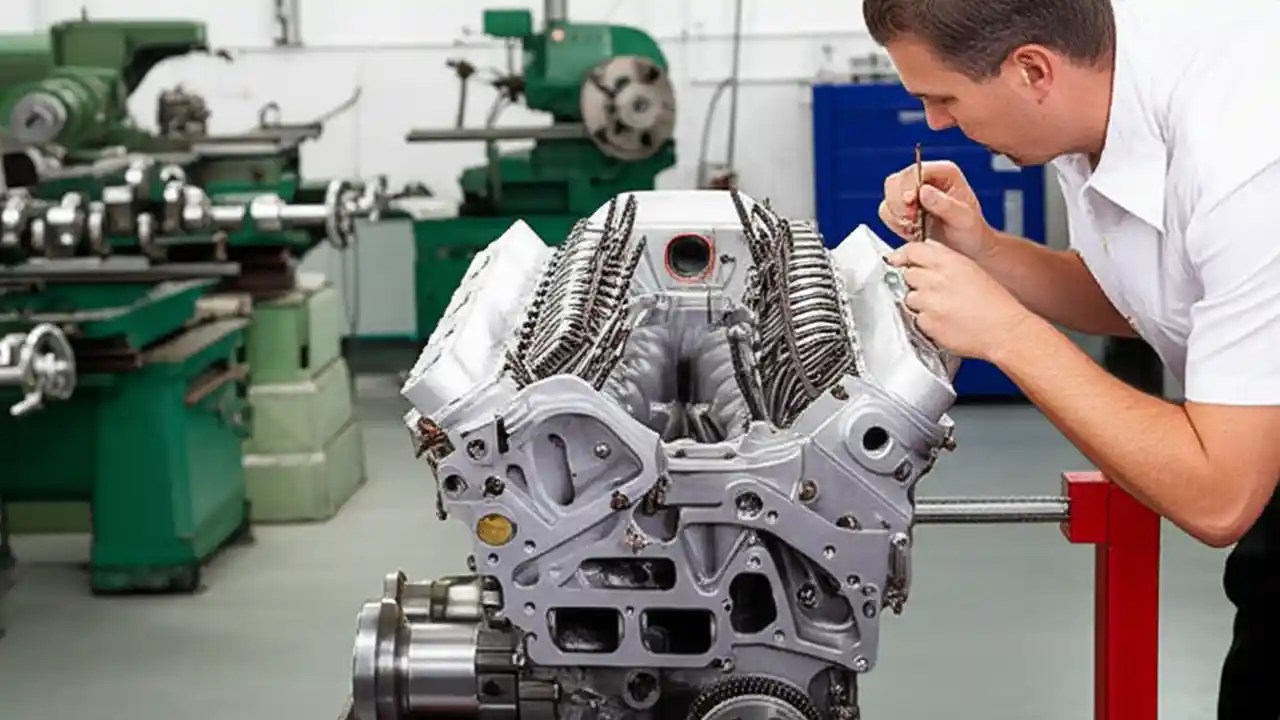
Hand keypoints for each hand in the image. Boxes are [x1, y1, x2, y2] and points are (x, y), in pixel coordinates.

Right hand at [878, 160, 994, 259]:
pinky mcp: (903, 210)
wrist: (967, 250)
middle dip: (900, 202)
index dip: (908, 186)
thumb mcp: (964, 219)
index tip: (911, 202)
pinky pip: (886, 212)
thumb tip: (924, 191)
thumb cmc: (971, 232)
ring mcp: (912, 194)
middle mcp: (926, 180)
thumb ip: (945, 205)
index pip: (915, 170)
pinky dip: (895, 223)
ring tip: (915, 226)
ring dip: (897, 215)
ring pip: (889, 197)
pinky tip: (911, 230)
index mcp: (944, 173)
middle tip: (912, 218)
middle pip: (896, 181)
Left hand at [887, 240, 1035, 361]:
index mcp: (949, 262)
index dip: (904, 255)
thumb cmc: (994, 303)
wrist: (1004, 330)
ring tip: (941, 307)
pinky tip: (943, 320)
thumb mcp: (971, 269)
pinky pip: (915, 319)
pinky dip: (925, 320)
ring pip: (909, 297)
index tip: (899, 260)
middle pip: (907, 274)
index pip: (913, 250)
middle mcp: (936, 280)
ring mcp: (930, 303)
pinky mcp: (927, 323)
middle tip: (932, 290)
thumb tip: (925, 249)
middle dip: (915, 281)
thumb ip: (945, 257)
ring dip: (919, 302)